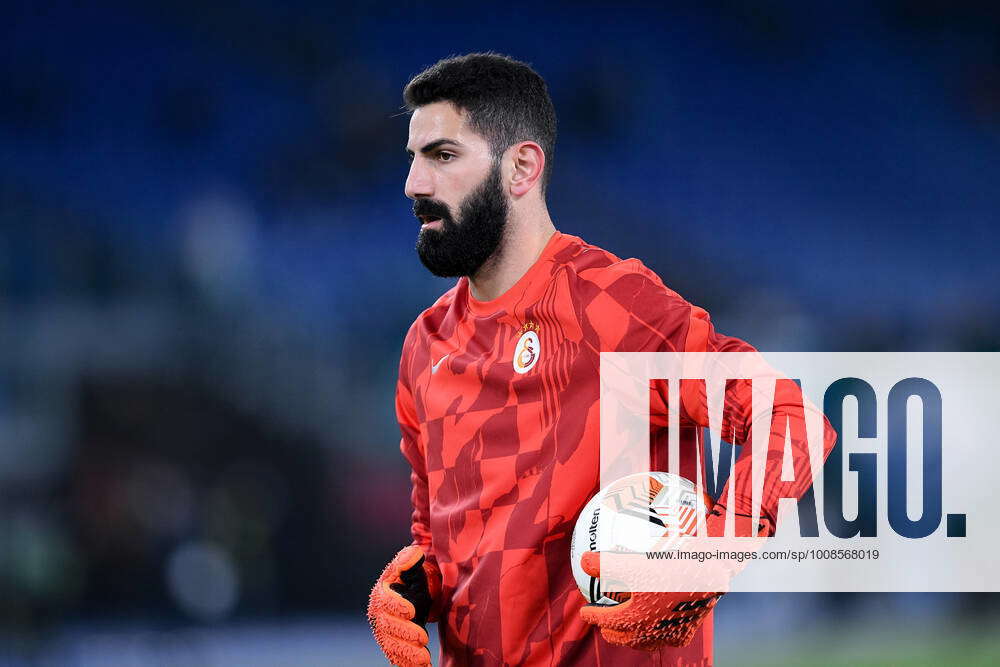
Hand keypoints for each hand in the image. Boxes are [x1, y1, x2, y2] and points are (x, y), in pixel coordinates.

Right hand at [368, 544, 440, 665]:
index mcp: (382, 594)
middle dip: (404, 634)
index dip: (396, 606)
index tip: (411, 610)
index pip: (385, 601)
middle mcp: (380, 617)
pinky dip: (407, 665)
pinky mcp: (395, 647)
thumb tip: (413, 555)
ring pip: (391, 647)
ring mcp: (386, 634)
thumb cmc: (412, 579)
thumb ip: (409, 559)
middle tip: (423, 638)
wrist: (414, 596)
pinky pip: (398, 659)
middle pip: (387, 628)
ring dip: (406, 655)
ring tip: (423, 660)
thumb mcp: (412, 567)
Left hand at [579, 551, 721, 649]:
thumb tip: (584, 562)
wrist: (710, 574)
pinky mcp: (689, 629)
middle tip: (605, 627)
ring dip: (635, 636)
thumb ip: (605, 563)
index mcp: (634, 621)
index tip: (584, 612)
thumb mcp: (633, 563)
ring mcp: (672, 634)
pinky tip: (661, 620)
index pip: (607, 621)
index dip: (593, 616)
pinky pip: (670, 634)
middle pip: (627, 638)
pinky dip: (659, 630)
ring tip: (631, 628)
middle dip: (614, 633)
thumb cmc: (669, 568)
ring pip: (648, 641)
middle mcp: (652, 633)